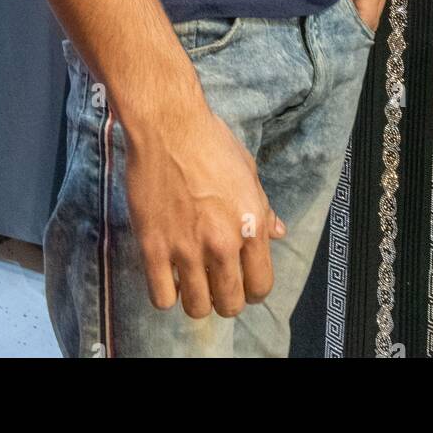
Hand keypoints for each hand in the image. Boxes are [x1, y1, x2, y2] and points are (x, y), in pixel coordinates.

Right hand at [124, 104, 286, 318]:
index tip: (243, 284)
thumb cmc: (210, 141)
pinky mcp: (153, 247)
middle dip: (225, 299)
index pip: (261, 286)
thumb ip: (263, 208)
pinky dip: (165, 294)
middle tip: (215, 285)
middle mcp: (222, 243)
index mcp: (251, 226)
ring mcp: (186, 248)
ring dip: (195, 300)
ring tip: (190, 282)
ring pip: (196, 307)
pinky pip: (161, 297)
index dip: (253, 290)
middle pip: (230, 303)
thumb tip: (279, 231)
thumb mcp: (248, 172)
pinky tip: (166, 276)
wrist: (168, 125)